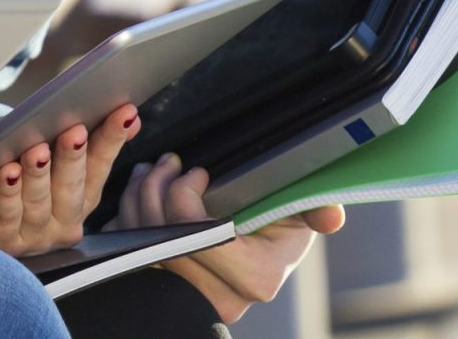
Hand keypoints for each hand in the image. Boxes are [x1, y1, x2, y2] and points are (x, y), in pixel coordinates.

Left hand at [0, 104, 137, 254]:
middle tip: (75, 130)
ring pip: (39, 203)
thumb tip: (124, 113)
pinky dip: (7, 193)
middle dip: (74, 157)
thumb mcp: (35, 148)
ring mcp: (32, 237)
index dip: (111, 140)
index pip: (99, 168)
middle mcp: (60, 223)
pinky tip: (6, 172)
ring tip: (37, 149)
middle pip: (71, 189)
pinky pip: (5, 216)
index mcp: (77, 200)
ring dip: (38, 174)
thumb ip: (73, 136)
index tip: (124, 111)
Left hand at [117, 152, 344, 322]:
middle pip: (165, 240)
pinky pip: (126, 248)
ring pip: (140, 242)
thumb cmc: (276, 224)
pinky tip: (141, 187)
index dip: (186, 198)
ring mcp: (187, 297)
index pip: (203, 238)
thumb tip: (330, 215)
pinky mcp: (158, 288)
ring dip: (138, 195)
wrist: (253, 247)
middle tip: (167, 161)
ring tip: (154, 168)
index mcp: (257, 278)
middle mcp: (222, 297)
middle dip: (155, 189)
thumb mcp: (299, 213)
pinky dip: (128, 213)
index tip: (195, 172)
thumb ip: (313, 207)